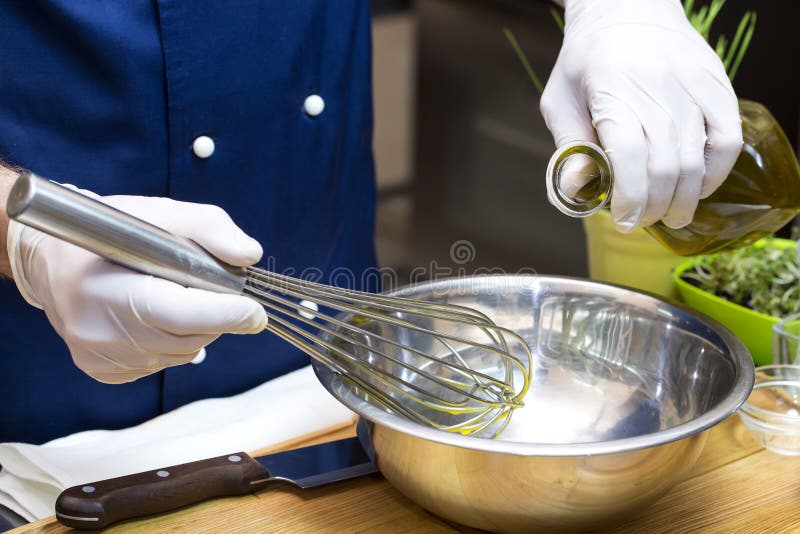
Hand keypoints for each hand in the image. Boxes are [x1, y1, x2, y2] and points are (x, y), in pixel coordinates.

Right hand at [7, 190, 267, 383]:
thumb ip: (211, 228)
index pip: (181, 315)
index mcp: (110, 288)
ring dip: (193, 332)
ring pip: (179, 356)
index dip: (226, 315)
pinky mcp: (99, 370)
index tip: (255, 312)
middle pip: (187, 339)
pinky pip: (159, 365)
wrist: (52, 257)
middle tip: (209, 291)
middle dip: (213, 318)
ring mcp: (96, 355)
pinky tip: (156, 320)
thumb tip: (248, 255)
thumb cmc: (114, 230)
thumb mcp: (164, 213)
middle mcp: (98, 330)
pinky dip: (171, 345)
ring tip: (176, 298)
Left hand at [541, 0, 742, 230]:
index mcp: (612, 88)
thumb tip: (574, 191)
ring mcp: (692, 86)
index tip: (623, 219)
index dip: (629, 196)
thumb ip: (568, 146)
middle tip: (642, 221)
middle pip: (664, 165)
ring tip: (670, 216)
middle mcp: (657, 86)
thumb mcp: (559, 99)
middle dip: (653, 206)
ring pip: (696, 158)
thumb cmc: (586, 61)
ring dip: (683, 198)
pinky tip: (697, 189)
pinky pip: (727, 140)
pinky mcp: (717, 86)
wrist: (627, 9)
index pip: (629, 154)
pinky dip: (715, 173)